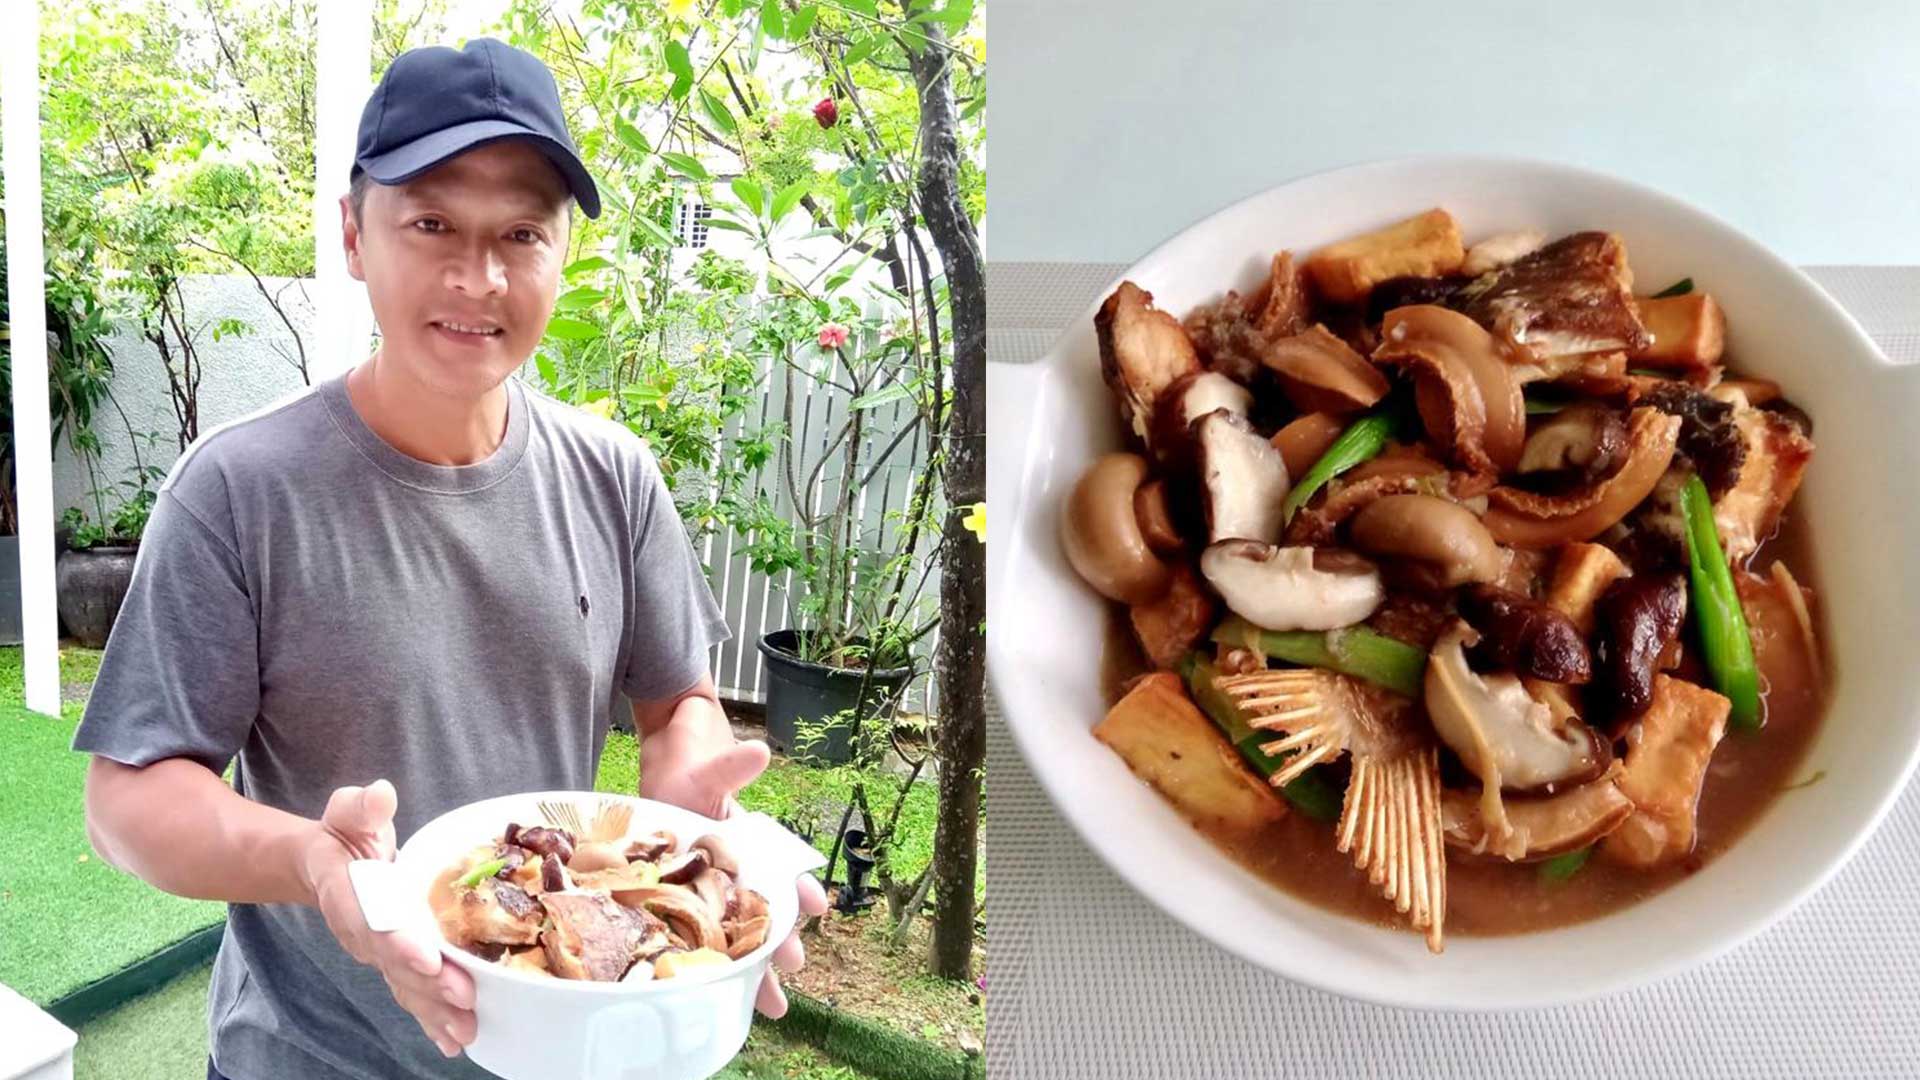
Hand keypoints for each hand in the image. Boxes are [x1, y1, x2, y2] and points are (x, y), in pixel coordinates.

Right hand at [302, 780, 476, 1057]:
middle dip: (429, 983)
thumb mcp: (347, 811)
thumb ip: (361, 806)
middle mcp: (362, 931)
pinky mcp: (393, 962)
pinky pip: (411, 993)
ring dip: (435, 1009)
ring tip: (467, 1030)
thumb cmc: (344, 833)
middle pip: (396, 963)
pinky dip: (432, 1018)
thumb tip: (378, 794)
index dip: (399, 940)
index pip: (374, 921)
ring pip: (405, 985)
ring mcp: (376, 951)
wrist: (322, 864)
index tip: (427, 957)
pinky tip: (455, 1040)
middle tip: (465, 999)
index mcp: (349, 893)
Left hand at [640, 698, 830, 1017]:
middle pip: (764, 913)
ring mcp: (708, 891)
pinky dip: (709, 964)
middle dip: (779, 942)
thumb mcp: (709, 770)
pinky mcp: (679, 904)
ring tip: (771, 1004)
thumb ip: (731, 768)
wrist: (657, 777)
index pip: (783, 871)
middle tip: (794, 965)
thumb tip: (757, 753)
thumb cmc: (689, 771)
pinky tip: (717, 993)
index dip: (800, 889)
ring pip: (736, 935)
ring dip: (753, 967)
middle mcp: (736, 873)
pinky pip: (697, 938)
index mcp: (751, 846)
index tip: (817, 904)